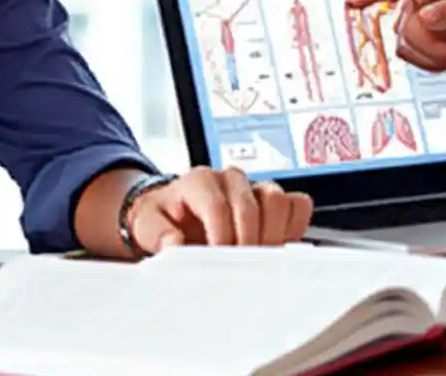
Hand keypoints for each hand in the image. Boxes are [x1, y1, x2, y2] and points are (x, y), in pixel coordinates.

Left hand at [128, 167, 312, 253]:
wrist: (172, 210)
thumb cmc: (164, 216)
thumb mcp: (147, 224)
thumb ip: (158, 233)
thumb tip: (174, 244)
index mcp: (200, 181)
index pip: (219, 205)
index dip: (221, 235)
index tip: (220, 258)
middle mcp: (231, 180)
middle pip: (254, 204)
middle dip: (248, 241)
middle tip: (241, 267)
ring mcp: (256, 187)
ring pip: (279, 201)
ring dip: (272, 235)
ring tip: (258, 260)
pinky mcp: (274, 200)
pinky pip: (298, 205)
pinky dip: (293, 227)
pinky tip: (276, 246)